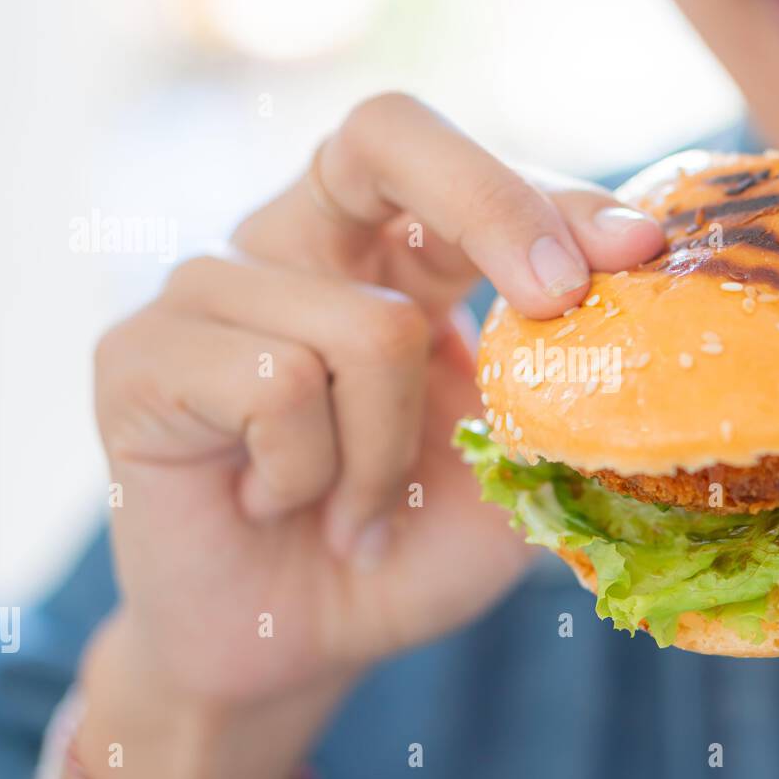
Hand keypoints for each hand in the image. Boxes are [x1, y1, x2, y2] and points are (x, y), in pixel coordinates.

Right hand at [81, 94, 662, 778]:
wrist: (294, 645)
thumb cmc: (408, 545)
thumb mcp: (516, 471)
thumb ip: (563, 391)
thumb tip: (634, 300)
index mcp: (390, 255)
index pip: (469, 169)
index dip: (554, 195)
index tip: (639, 250)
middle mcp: (298, 246)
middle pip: (386, 132)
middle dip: (492, 203)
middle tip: (554, 296)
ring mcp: (212, 289)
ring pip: (363, 328)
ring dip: (389, 454)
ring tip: (355, 511)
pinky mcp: (139, 354)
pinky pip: (275, 383)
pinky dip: (309, 475)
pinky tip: (275, 504)